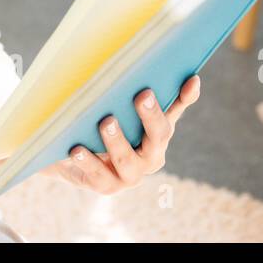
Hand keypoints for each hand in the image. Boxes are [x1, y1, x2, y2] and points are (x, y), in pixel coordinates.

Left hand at [45, 76, 200, 193]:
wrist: (74, 154)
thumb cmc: (110, 126)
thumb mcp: (128, 109)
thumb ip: (150, 94)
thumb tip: (186, 75)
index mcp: (159, 137)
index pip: (174, 114)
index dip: (184, 98)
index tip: (187, 80)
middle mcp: (150, 158)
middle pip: (158, 137)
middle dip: (151, 116)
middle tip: (142, 95)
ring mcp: (129, 176)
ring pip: (127, 160)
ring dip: (118, 140)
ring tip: (106, 121)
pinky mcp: (106, 186)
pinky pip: (98, 176)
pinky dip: (89, 162)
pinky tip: (77, 149)